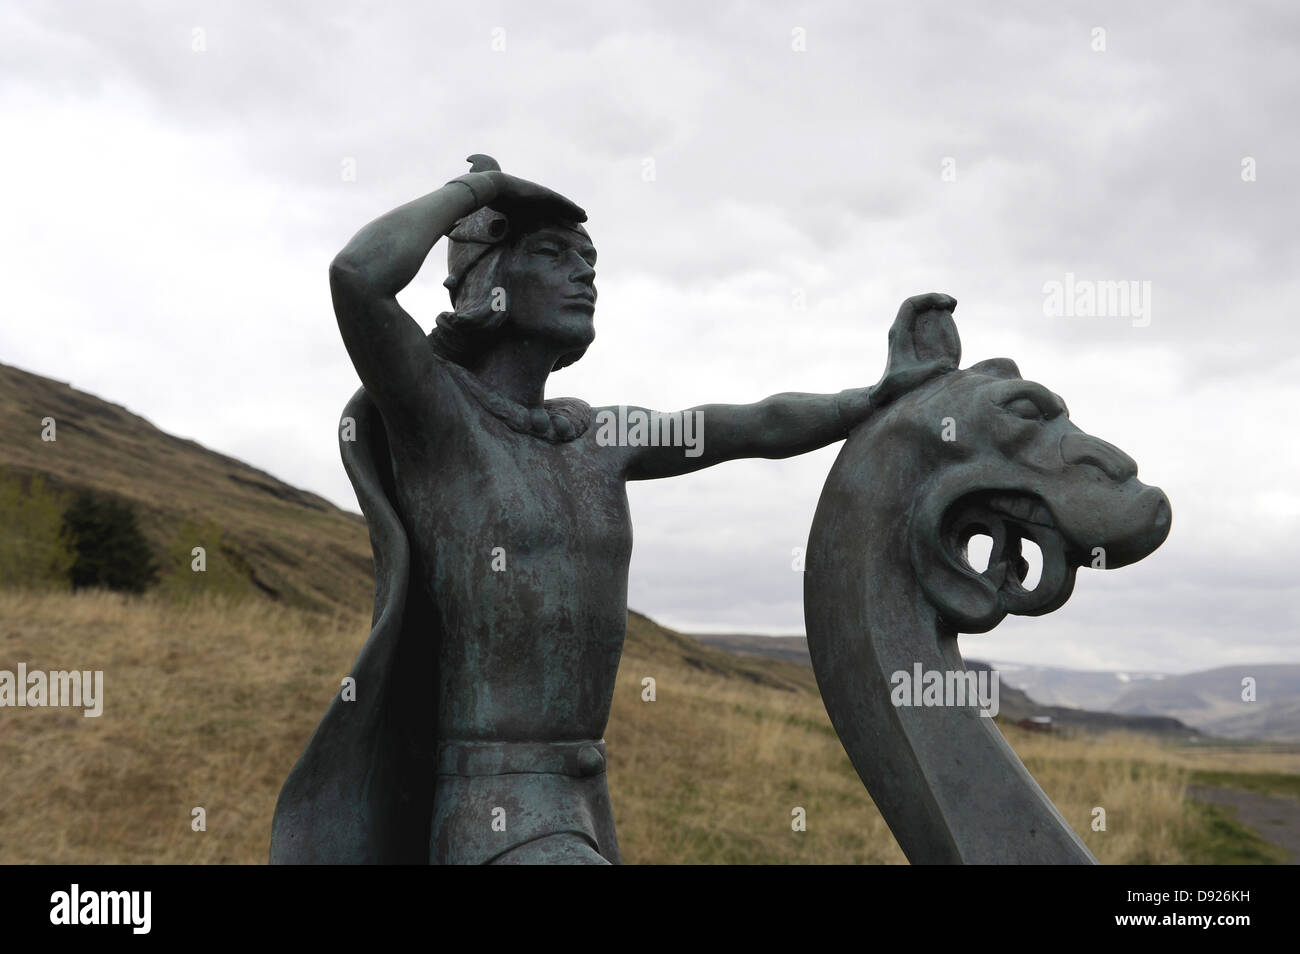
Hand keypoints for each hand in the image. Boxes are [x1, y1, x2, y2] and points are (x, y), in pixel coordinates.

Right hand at [454, 154, 586, 222]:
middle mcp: (526, 195)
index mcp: (515, 201)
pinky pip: (559, 202)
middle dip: (562, 211)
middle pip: (549, 205)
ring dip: (571, 210)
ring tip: (583, 216)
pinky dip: (570, 208)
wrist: (477, 189)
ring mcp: (532, 193)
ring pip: (557, 203)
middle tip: (576, 219)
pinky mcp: (538, 193)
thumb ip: (471, 222)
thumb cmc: (475, 203)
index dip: (545, 215)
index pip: (534, 209)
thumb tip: (451, 232)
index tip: (555, 223)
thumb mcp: (477, 217)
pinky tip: (581, 215)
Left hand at [871, 292, 958, 406]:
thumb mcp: (915, 378)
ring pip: (918, 310)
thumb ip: (931, 372)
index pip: (910, 304)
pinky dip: (934, 315)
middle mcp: (900, 329)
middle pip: (915, 304)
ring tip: (952, 308)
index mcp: (898, 332)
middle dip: (935, 299)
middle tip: (953, 304)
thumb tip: (949, 364)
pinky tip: (947, 319)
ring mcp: (904, 333)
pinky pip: (921, 320)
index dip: (929, 298)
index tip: (946, 305)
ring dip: (935, 305)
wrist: (885, 392)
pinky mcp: (910, 339)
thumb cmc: (898, 386)